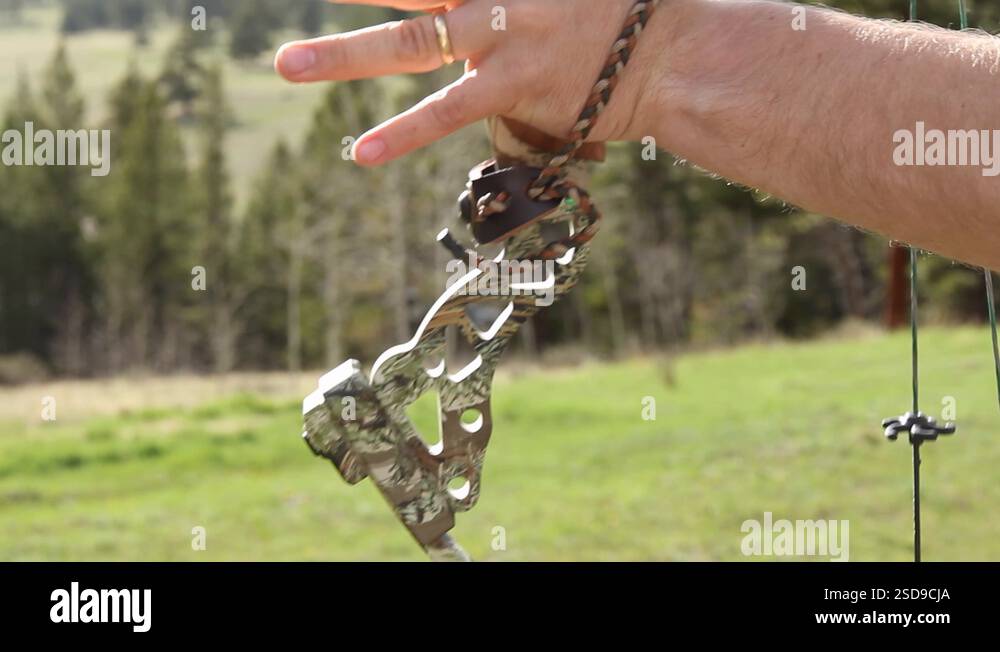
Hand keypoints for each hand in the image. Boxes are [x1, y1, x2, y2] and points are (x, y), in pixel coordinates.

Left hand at [274, 0, 666, 165]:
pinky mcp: (513, 87)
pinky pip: (448, 110)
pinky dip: (404, 132)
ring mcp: (498, 37)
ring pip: (408, 43)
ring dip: (342, 54)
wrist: (668, 51)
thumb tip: (461, 6)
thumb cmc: (618, 6)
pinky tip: (362, 152)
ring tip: (284, 65)